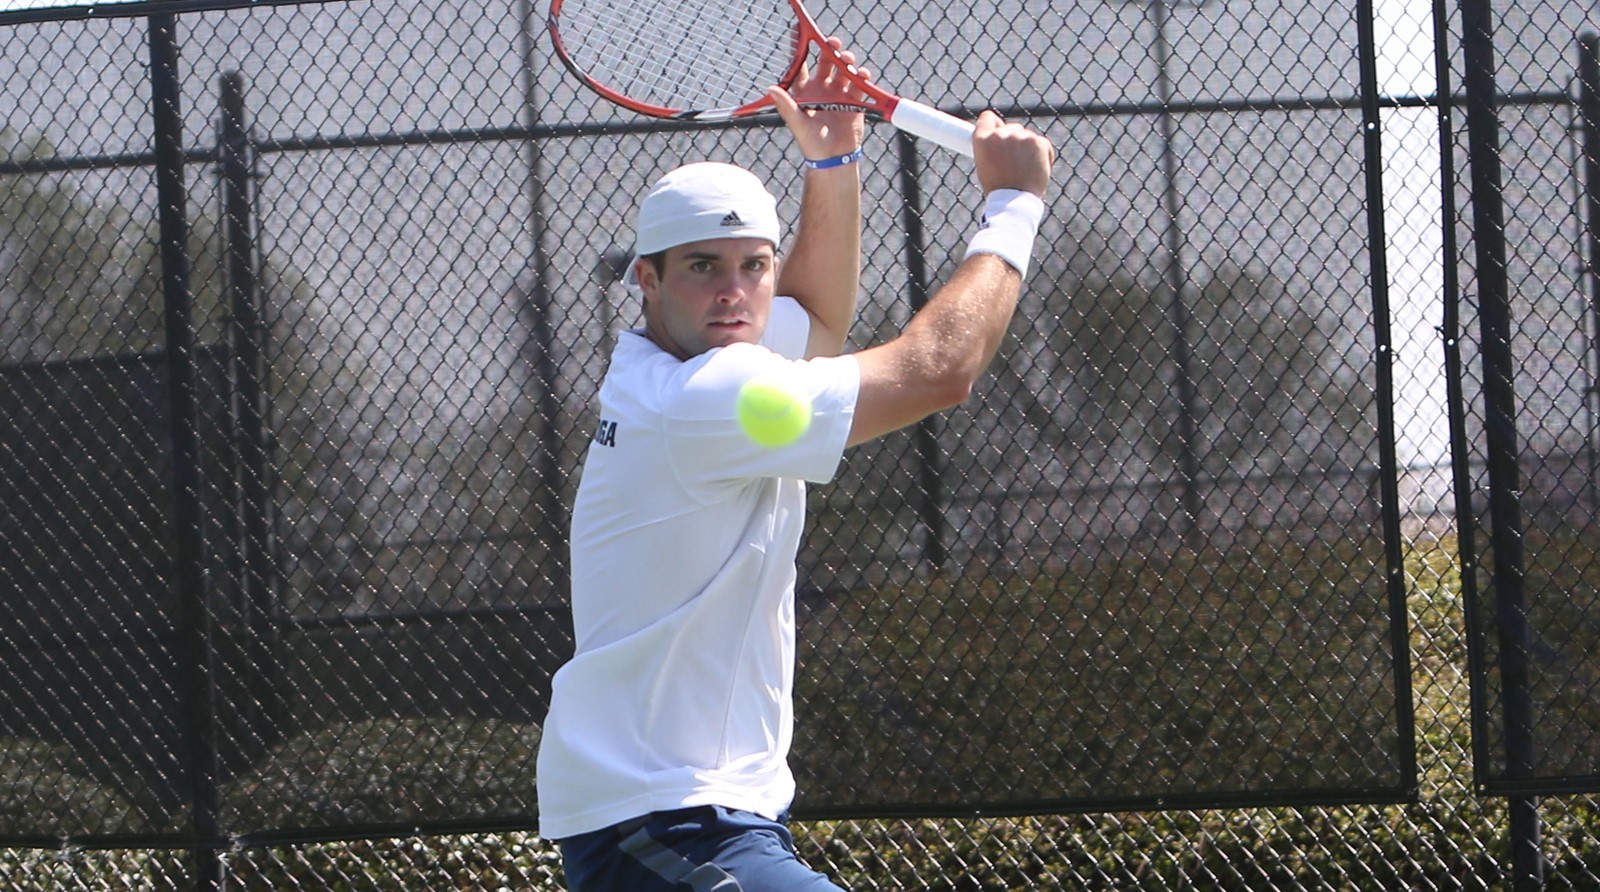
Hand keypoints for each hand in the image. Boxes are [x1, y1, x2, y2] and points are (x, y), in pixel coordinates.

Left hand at [768, 37, 868, 161]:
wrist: (834, 159)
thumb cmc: (811, 143)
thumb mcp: (797, 123)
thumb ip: (786, 105)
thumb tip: (771, 88)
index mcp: (804, 91)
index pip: (800, 64)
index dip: (799, 47)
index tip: (798, 30)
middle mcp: (821, 88)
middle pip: (826, 61)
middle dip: (830, 49)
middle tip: (833, 44)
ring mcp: (839, 93)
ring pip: (844, 69)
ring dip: (847, 61)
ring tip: (848, 61)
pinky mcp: (854, 101)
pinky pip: (860, 83)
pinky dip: (863, 77)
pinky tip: (862, 75)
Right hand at [971, 110, 1055, 197]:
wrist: (1015, 201)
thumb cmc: (998, 188)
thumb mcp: (984, 164)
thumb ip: (992, 146)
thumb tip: (1001, 132)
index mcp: (982, 140)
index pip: (987, 118)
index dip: (994, 125)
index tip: (997, 132)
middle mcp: (1000, 134)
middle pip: (1011, 128)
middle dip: (1014, 141)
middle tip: (1013, 163)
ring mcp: (1021, 137)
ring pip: (1027, 136)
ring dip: (1027, 148)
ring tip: (1023, 170)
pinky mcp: (1038, 142)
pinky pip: (1042, 143)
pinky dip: (1042, 154)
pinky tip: (1035, 169)